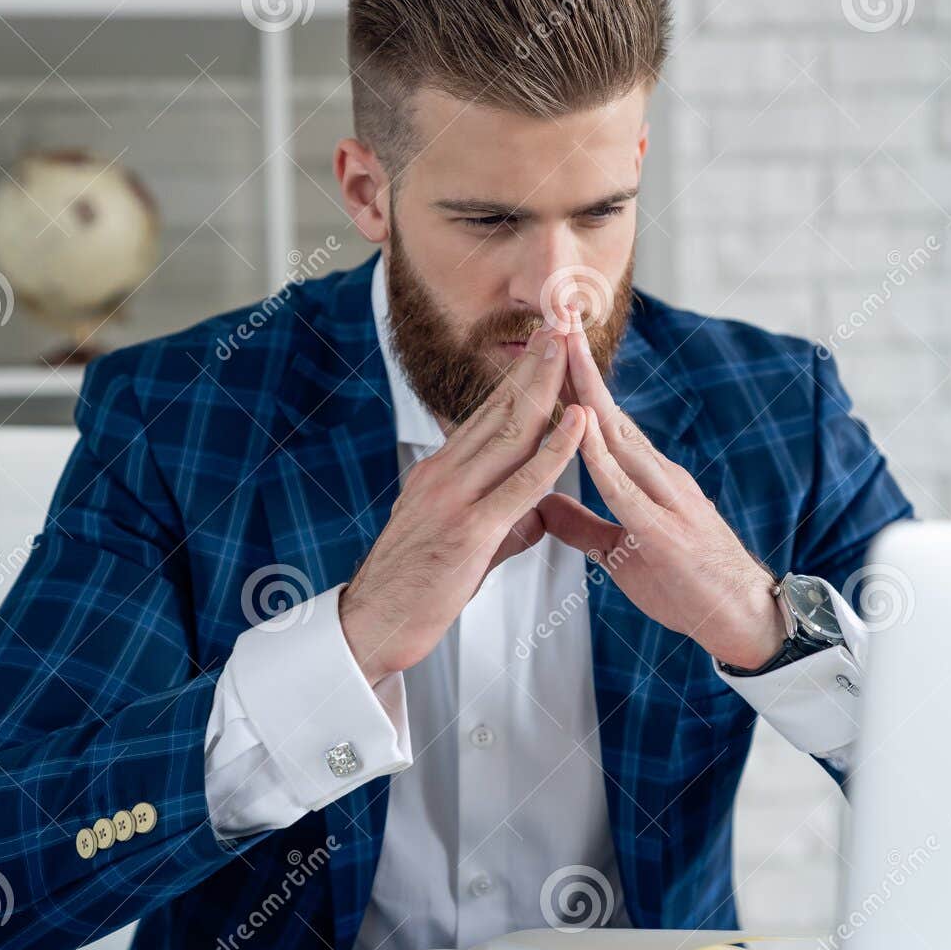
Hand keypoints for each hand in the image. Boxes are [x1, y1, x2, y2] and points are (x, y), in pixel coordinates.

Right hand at [339, 325, 583, 685]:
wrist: (373, 626)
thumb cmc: (414, 591)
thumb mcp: (463, 546)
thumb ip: (505, 524)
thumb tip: (538, 514)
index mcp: (439, 473)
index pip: (487, 415)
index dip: (518, 379)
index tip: (542, 347)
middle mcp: (443, 474)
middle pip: (500, 409)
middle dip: (533, 365)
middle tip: (559, 323)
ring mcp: (455, 499)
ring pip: (511, 432)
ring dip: (545, 386)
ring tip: (568, 349)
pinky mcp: (470, 531)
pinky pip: (521, 483)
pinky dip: (555, 449)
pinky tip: (577, 423)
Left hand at [537, 314, 785, 670]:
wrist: (742, 619)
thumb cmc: (686, 585)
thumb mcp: (621, 552)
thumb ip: (584, 525)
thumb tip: (543, 505)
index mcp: (647, 478)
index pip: (605, 421)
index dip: (575, 383)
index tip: (551, 345)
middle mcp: (658, 475)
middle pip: (610, 412)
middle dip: (579, 366)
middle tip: (555, 318)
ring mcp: (665, 498)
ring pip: (618, 436)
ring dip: (587, 392)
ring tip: (563, 350)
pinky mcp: (664, 530)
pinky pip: (624, 487)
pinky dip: (599, 455)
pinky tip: (578, 428)